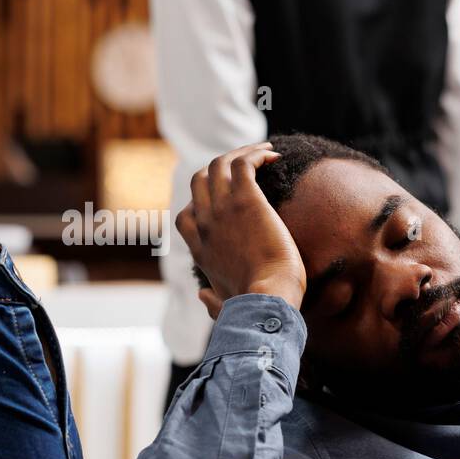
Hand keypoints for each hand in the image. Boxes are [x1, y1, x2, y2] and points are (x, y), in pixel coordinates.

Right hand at [177, 142, 305, 317]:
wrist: (267, 298)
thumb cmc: (252, 307)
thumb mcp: (222, 306)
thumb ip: (212, 302)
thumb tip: (202, 298)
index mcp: (199, 248)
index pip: (186, 215)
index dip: (201, 202)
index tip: (225, 199)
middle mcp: (205, 224)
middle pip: (200, 179)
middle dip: (220, 167)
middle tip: (247, 165)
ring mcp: (223, 209)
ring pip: (220, 163)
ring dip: (241, 152)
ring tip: (264, 151)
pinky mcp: (247, 200)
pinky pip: (244, 163)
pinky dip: (257, 154)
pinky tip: (274, 156)